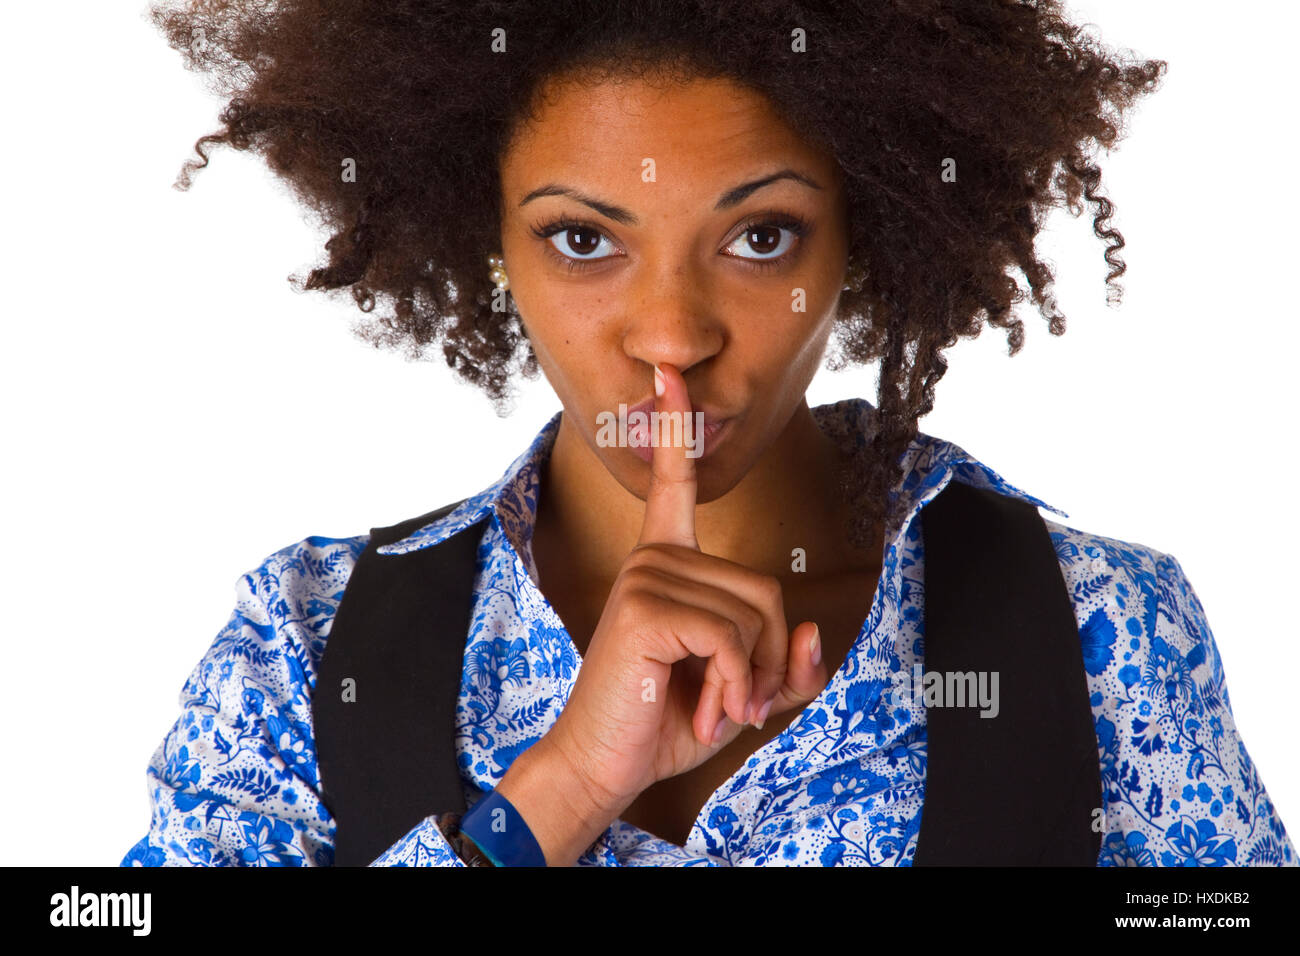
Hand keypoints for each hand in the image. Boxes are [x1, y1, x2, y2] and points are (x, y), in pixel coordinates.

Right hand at [544, 362, 827, 815]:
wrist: (604, 766)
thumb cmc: (665, 721)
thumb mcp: (741, 690)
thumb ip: (783, 663)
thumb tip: (815, 629)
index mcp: (666, 562)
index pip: (674, 484)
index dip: (677, 429)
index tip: (671, 374)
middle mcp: (654, 558)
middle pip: (766, 587)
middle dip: (769, 657)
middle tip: (740, 702)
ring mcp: (646, 576)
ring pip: (755, 615)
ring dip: (751, 680)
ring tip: (718, 709)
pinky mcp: (646, 606)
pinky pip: (731, 638)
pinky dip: (734, 686)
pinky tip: (707, 712)